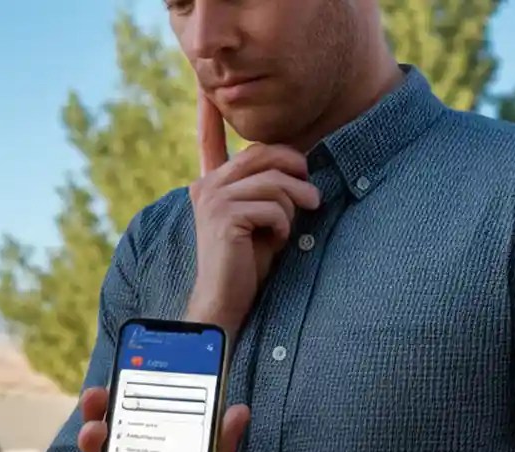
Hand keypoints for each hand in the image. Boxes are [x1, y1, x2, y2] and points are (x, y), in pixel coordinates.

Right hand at [187, 91, 320, 332]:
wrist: (225, 302)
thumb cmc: (248, 265)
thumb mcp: (260, 219)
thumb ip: (268, 191)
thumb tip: (300, 171)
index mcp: (210, 183)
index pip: (209, 141)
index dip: (207, 112)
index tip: (203, 86)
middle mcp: (206, 186)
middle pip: (263, 153)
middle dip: (296, 171)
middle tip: (311, 197)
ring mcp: (212, 199)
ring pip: (274, 181)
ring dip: (295, 203)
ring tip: (300, 221)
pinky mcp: (224, 216)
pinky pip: (273, 206)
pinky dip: (285, 224)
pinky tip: (277, 241)